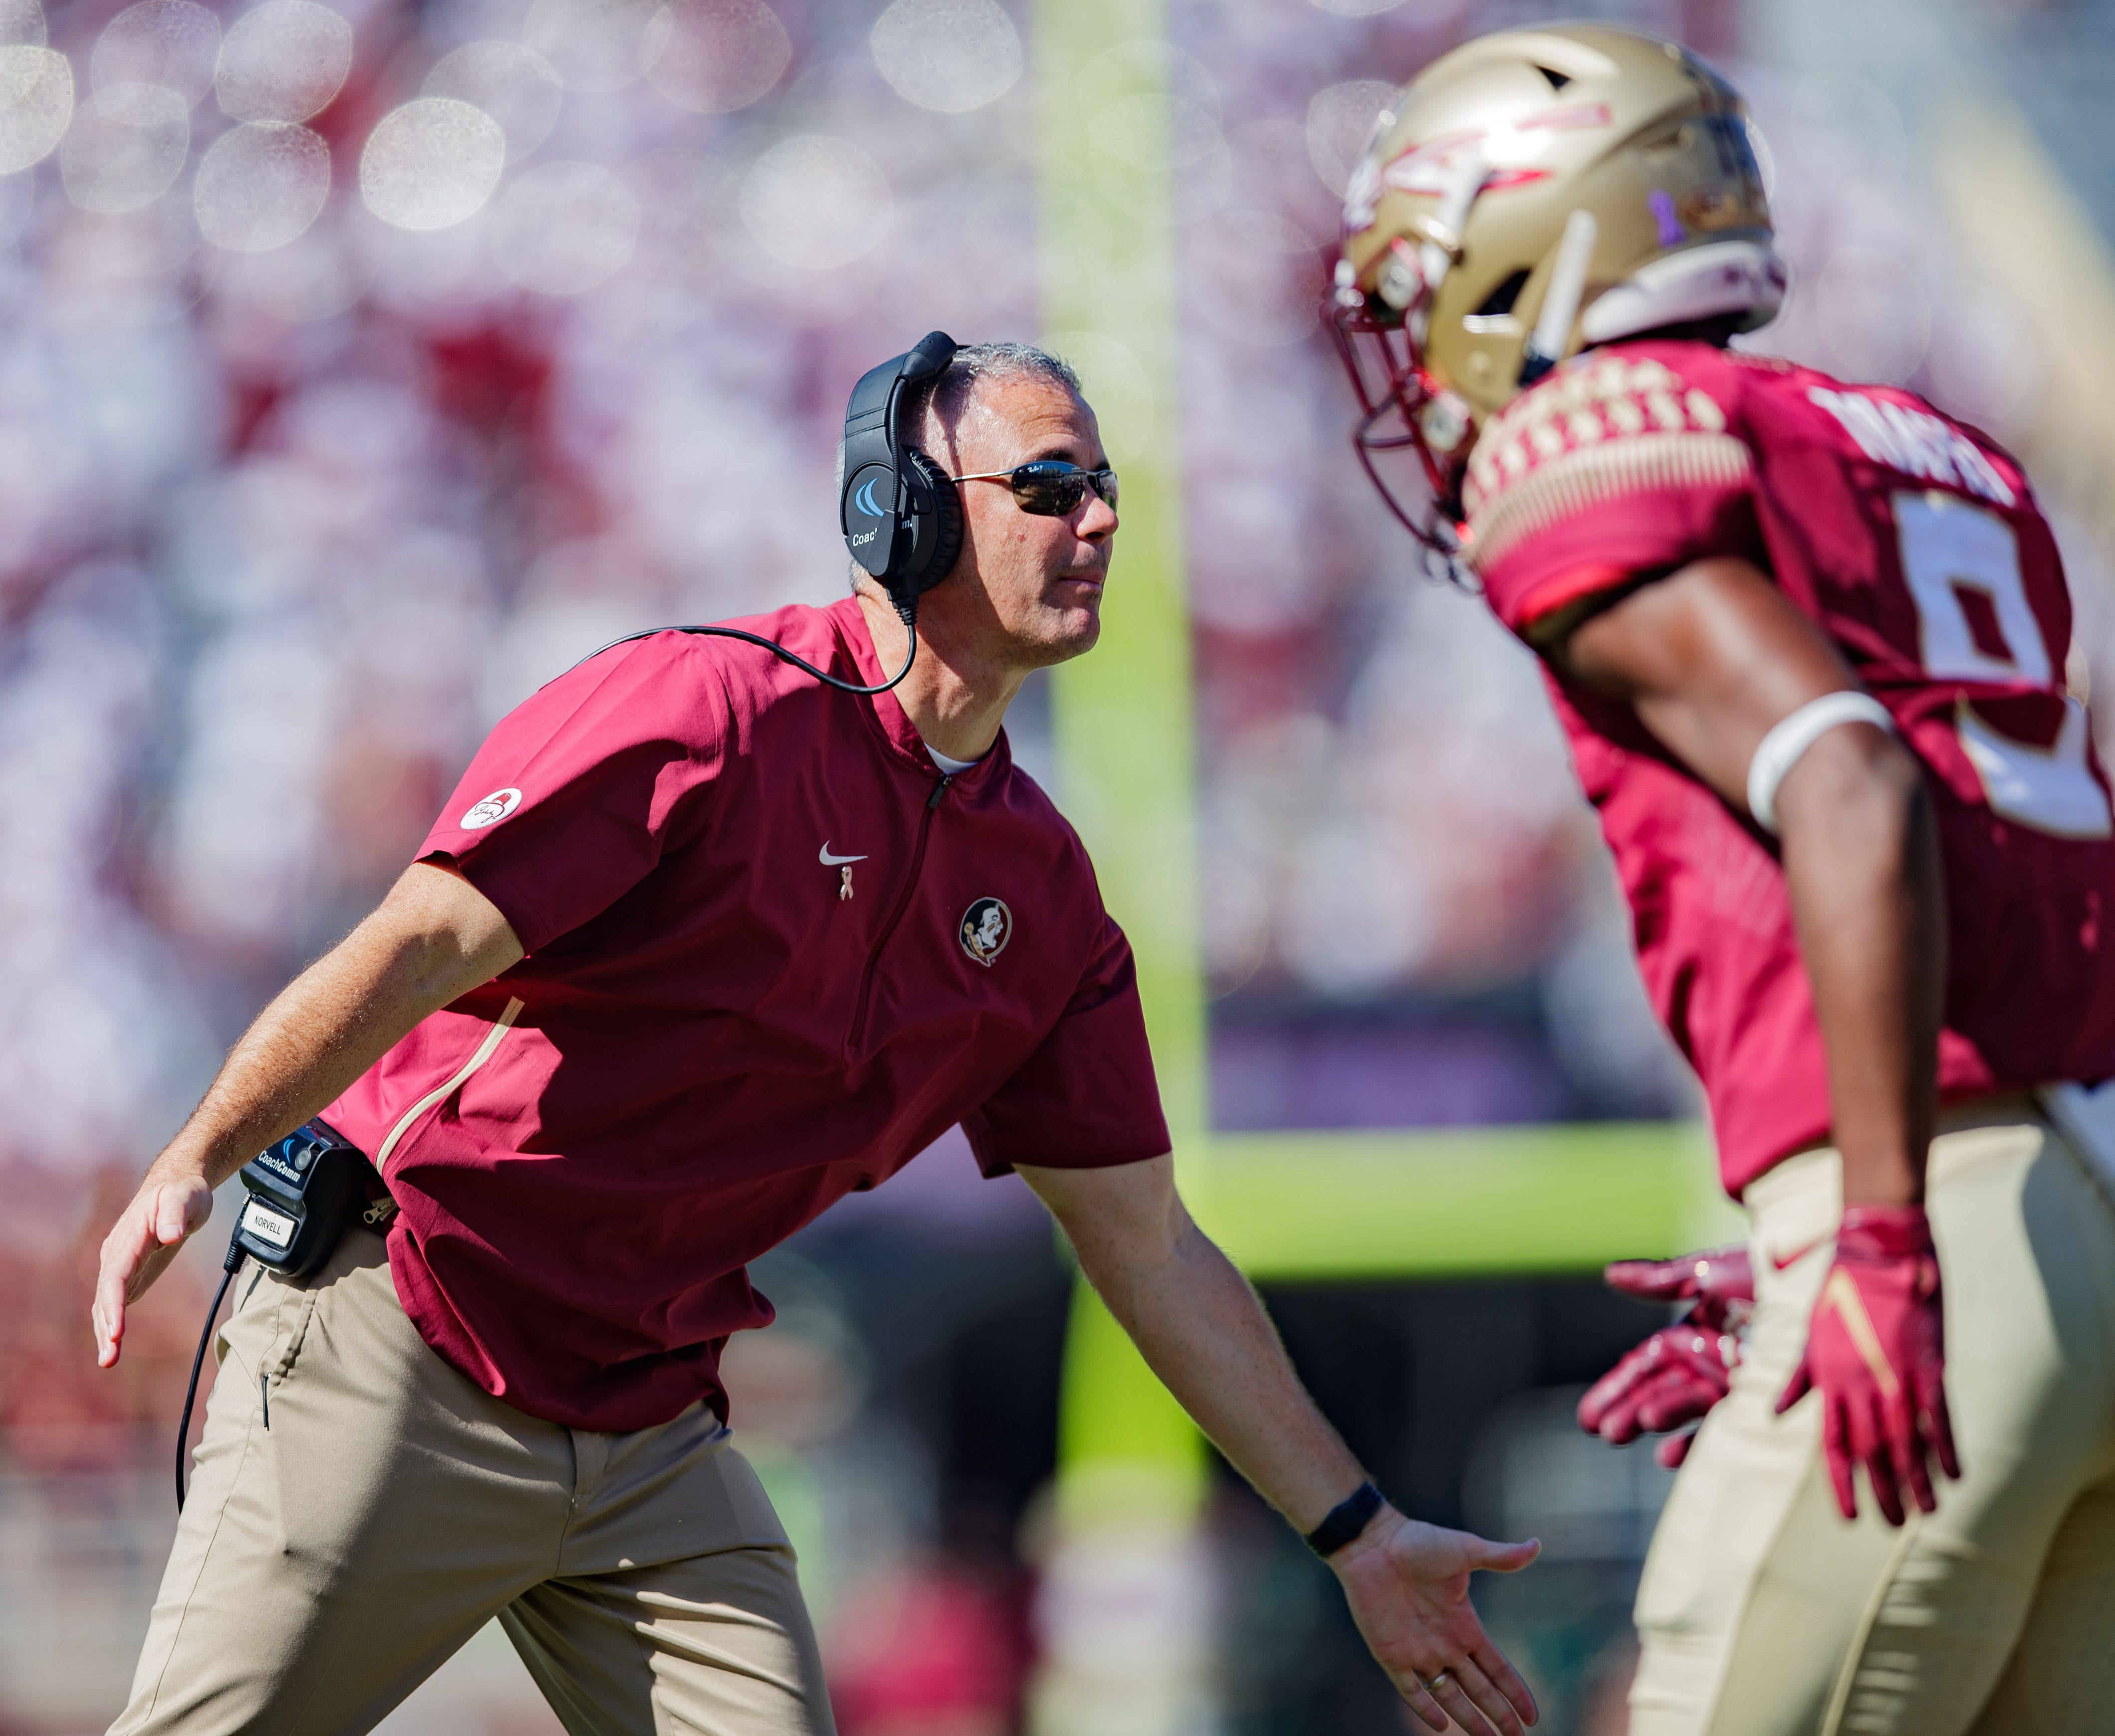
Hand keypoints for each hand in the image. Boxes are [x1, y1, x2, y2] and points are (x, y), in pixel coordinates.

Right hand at [93, 1169, 213, 1368]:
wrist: (175, 1185)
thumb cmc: (182, 1192)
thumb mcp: (185, 1197)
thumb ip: (177, 1214)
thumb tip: (170, 1236)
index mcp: (129, 1237)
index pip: (116, 1274)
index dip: (114, 1303)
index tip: (116, 1330)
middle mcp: (117, 1252)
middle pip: (107, 1294)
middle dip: (106, 1326)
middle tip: (109, 1357)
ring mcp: (120, 1263)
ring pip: (106, 1301)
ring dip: (105, 1330)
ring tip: (108, 1360)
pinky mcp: (129, 1271)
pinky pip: (115, 1300)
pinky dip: (110, 1322)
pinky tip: (111, 1344)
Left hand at [1330, 1506, 1540, 1734]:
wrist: (1374, 1543)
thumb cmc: (1419, 1543)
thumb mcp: (1466, 1550)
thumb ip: (1501, 1557)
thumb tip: (1536, 1545)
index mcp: (1465, 1625)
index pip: (1497, 1668)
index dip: (1515, 1692)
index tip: (1533, 1717)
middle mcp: (1446, 1644)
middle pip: (1479, 1690)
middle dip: (1499, 1716)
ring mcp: (1419, 1652)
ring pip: (1450, 1696)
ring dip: (1470, 1720)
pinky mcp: (1391, 1655)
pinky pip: (1411, 1690)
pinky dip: (1425, 1708)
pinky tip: (1442, 1726)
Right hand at [1580, 1246, 1751, 1468]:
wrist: (1830, 1276)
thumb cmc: (1768, 1269)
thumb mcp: (1709, 1272)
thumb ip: (1660, 1281)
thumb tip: (1608, 1274)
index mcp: (1691, 1336)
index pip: (1644, 1367)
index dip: (1616, 1389)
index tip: (1588, 1416)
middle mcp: (1710, 1365)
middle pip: (1660, 1391)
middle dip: (1628, 1411)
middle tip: (1602, 1430)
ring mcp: (1738, 1385)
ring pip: (1689, 1408)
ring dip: (1660, 1419)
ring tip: (1631, 1428)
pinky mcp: (1768, 1398)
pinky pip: (1732, 1426)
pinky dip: (1703, 1441)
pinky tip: (1671, 1453)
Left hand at [1776, 1205, 1957, 1523]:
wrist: (1877, 1251)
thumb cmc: (1840, 1292)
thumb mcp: (1810, 1335)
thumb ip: (1797, 1380)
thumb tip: (1771, 1414)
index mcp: (1829, 1379)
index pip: (1832, 1445)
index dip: (1841, 1484)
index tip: (1849, 1518)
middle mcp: (1860, 1383)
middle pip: (1872, 1452)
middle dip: (1882, 1491)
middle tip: (1894, 1523)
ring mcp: (1896, 1376)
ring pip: (1907, 1441)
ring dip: (1917, 1480)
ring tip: (1927, 1511)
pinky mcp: (1929, 1365)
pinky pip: (1939, 1417)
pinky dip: (1946, 1448)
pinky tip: (1955, 1475)